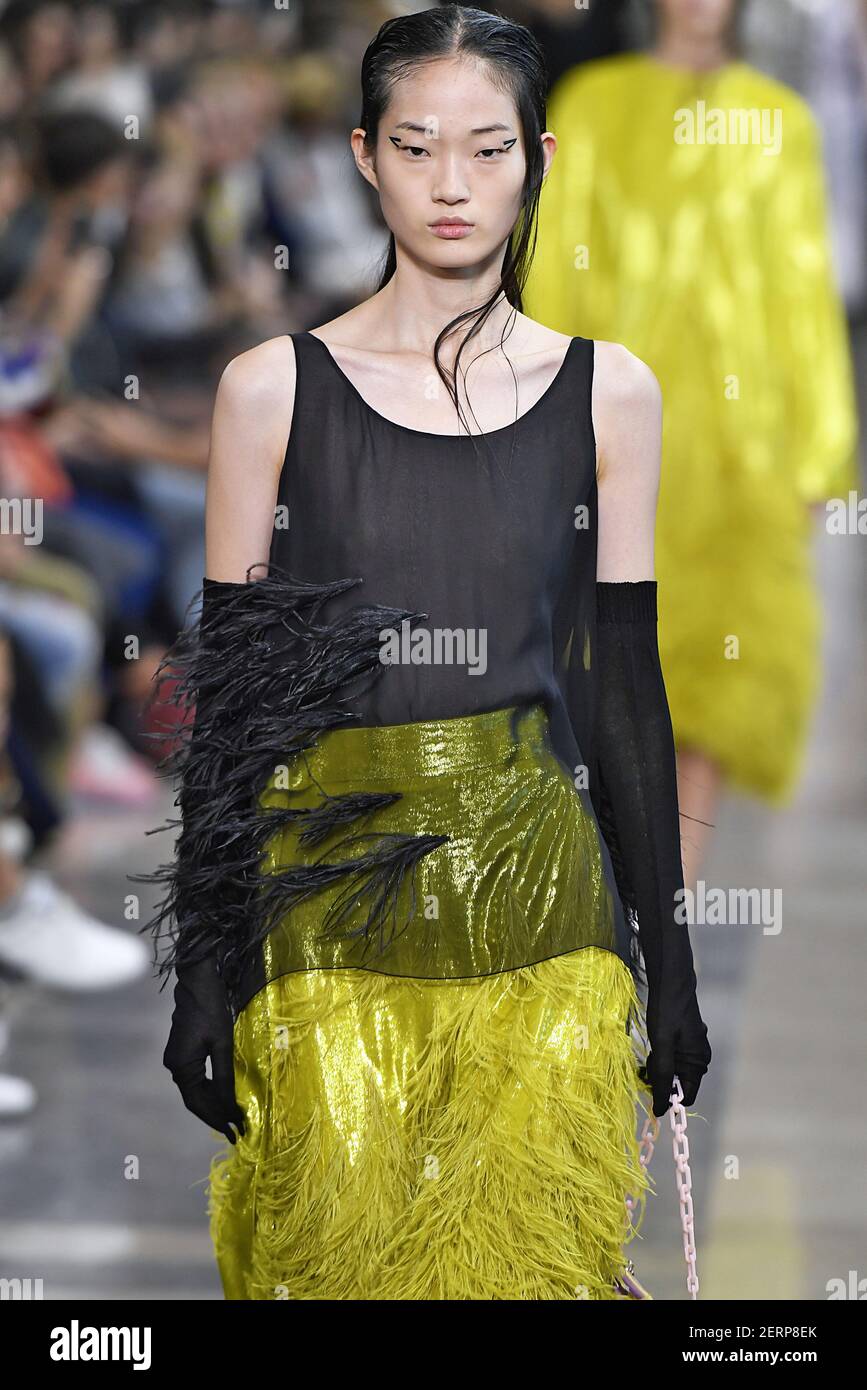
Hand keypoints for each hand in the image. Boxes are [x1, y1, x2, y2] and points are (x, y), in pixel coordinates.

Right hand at [162, 952, 245, 1142]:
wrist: (197, 982)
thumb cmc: (211, 1009)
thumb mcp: (222, 1044)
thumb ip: (224, 1077)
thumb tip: (230, 1106)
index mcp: (181, 1066)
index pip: (199, 1103)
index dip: (217, 1119)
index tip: (235, 1133)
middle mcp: (174, 1066)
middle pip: (195, 1100)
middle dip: (216, 1115)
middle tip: (238, 1130)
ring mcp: (176, 1059)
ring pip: (195, 1090)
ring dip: (213, 1104)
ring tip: (233, 1118)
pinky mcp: (182, 1052)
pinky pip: (195, 1079)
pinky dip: (209, 1090)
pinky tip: (223, 1096)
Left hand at [640, 995, 710, 1117]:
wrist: (671, 982)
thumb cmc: (667, 1012)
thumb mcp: (662, 1045)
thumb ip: (663, 1075)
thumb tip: (661, 1106)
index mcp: (698, 1063)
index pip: (686, 1097)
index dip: (668, 1097)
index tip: (650, 1088)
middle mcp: (700, 1058)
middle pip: (678, 1083)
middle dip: (661, 1078)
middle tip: (647, 1064)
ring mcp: (694, 1048)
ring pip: (673, 1069)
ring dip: (660, 1065)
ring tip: (652, 1050)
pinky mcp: (686, 1040)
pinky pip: (673, 1057)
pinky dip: (662, 1056)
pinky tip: (656, 1043)